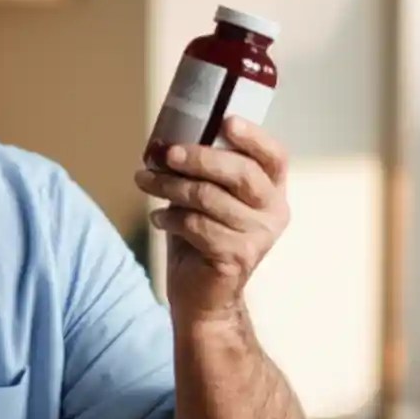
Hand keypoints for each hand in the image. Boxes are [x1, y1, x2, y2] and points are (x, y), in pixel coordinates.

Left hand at [133, 117, 289, 320]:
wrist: (202, 298)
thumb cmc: (201, 239)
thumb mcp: (205, 199)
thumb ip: (201, 172)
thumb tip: (168, 140)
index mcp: (272, 191)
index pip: (274, 156)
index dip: (253, 136)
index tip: (227, 120)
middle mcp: (274, 212)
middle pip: (239, 172)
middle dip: (198, 157)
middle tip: (166, 153)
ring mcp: (259, 236)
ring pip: (208, 197)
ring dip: (169, 186)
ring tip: (144, 181)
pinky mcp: (237, 256)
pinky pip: (197, 224)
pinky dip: (170, 217)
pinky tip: (158, 218)